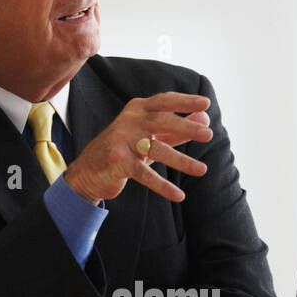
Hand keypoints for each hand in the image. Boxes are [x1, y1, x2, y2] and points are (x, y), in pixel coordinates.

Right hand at [63, 91, 212, 204]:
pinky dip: (163, 186)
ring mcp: (122, 141)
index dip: (185, 102)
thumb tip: (205, 120)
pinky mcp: (118, 162)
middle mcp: (129, 121)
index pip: (164, 101)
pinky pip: (145, 175)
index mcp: (137, 110)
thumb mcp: (150, 137)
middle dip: (186, 127)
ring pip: (156, 149)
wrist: (88, 172)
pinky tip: (179, 195)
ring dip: (181, 160)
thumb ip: (176, 130)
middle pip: (161, 121)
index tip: (206, 103)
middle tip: (208, 135)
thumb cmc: (123, 150)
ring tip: (202, 170)